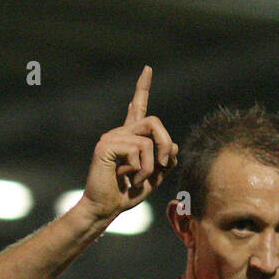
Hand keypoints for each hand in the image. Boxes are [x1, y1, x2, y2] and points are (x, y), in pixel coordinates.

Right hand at [78, 65, 177, 221]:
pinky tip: (128, 179)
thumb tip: (173, 145)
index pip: (137, 107)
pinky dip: (141, 169)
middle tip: (163, 165)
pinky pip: (138, 150)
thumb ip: (165, 162)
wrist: (104, 209)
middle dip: (165, 144)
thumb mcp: (153, 178)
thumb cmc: (126, 195)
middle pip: (154, 122)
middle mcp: (119, 133)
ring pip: (148, 140)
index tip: (147, 69)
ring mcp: (111, 138)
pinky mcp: (106, 146)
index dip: (142, 88)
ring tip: (139, 180)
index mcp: (129, 138)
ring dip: (152, 165)